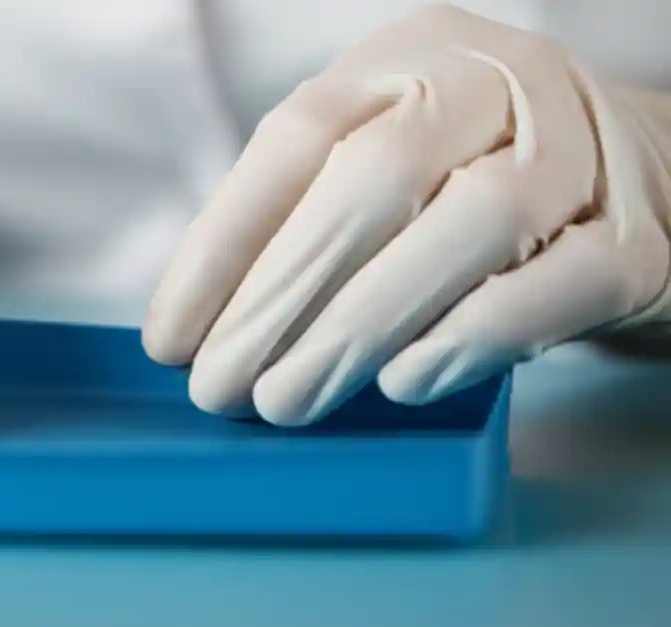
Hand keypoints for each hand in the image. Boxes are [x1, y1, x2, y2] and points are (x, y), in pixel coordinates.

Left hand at [144, 5, 670, 424]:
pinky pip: (559, 285)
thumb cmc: (472, 180)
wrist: (645, 175)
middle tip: (223, 388)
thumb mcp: (383, 160)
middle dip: (282, 296)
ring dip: (362, 326)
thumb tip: (200, 330)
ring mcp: (578, 154)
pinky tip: (404, 382)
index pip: (298, 138)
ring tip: (290, 399)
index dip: (221, 246)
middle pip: (375, 178)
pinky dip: (471, 337)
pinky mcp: (638, 240)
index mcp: (409, 59)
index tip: (170, 338)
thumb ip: (303, 221)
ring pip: (471, 226)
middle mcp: (495, 85)